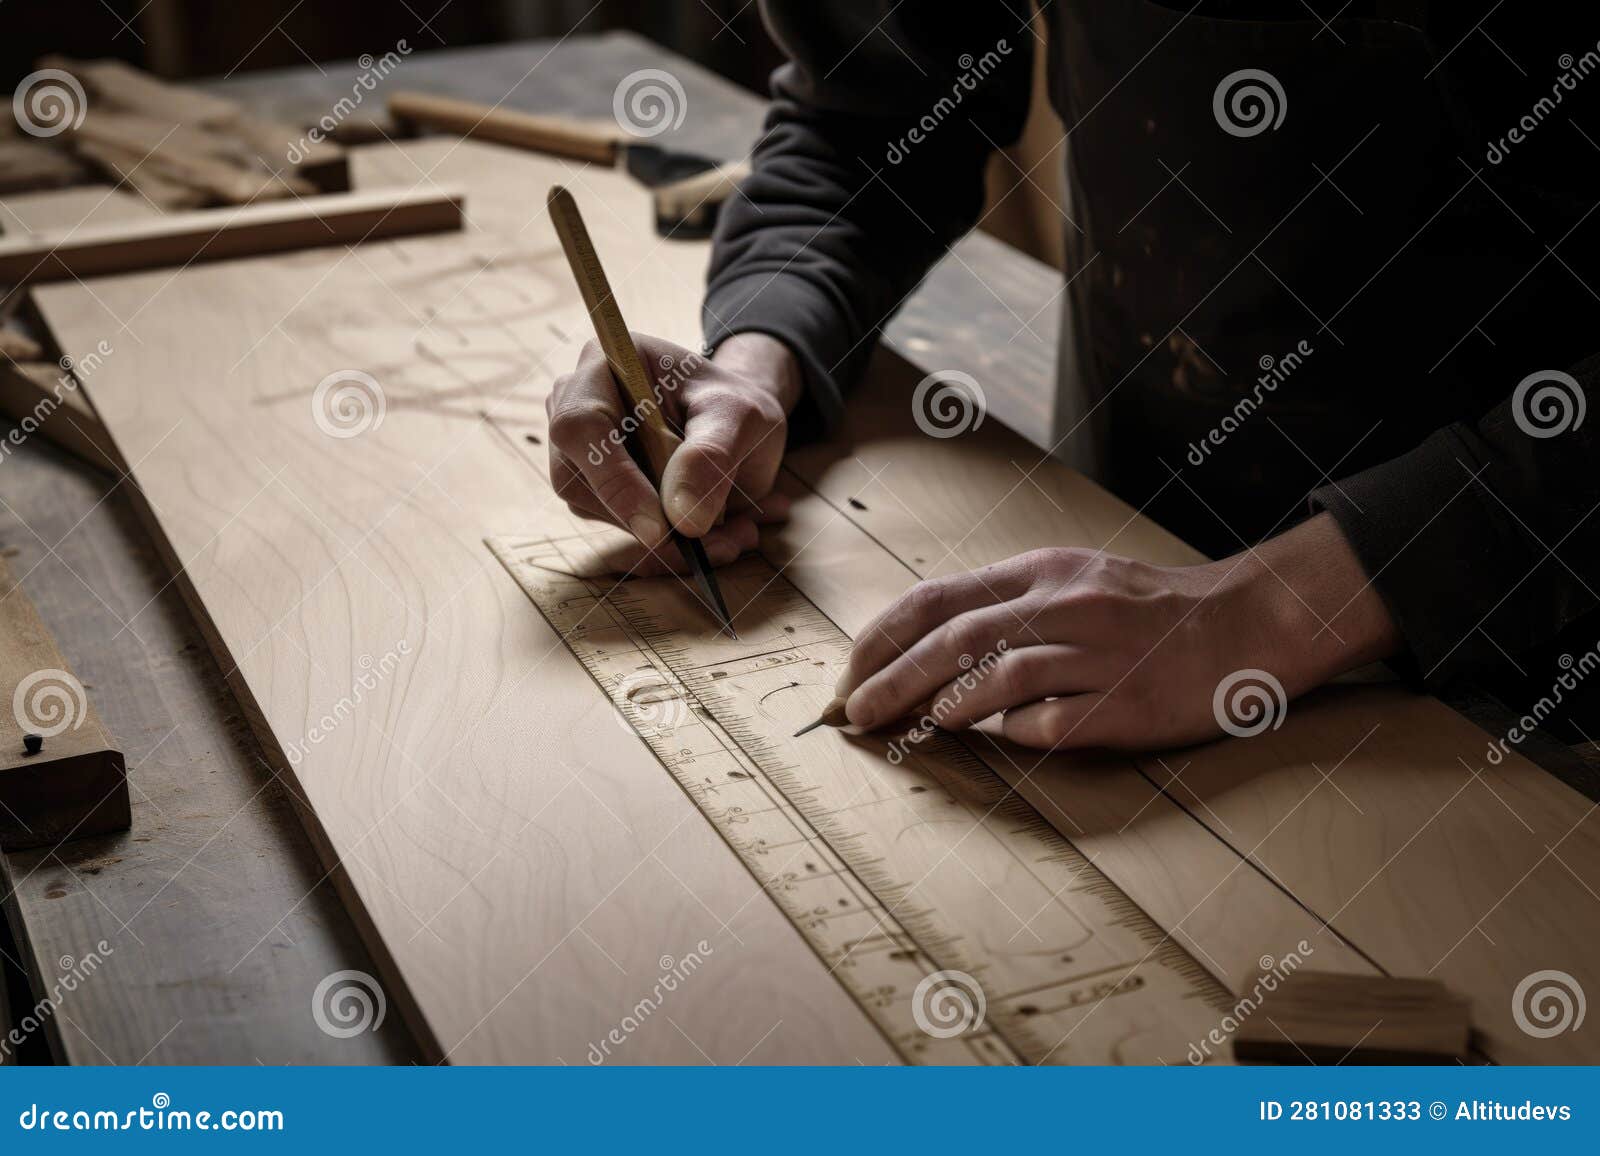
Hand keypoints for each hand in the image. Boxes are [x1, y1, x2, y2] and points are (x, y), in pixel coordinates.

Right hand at [547, 332, 801, 572]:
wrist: (736, 423)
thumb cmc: (733, 405)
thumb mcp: (740, 416)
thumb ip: (712, 456)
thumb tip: (683, 518)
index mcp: (604, 366)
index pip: (582, 426)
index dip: (614, 480)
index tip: (660, 529)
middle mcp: (574, 407)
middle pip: (580, 480)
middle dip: (648, 521)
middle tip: (718, 542)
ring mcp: (577, 453)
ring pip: (600, 513)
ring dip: (668, 540)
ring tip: (734, 535)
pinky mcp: (593, 492)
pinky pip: (620, 530)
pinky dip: (670, 546)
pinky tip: (717, 536)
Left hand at [834, 514, 1400, 751]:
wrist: (1244, 625)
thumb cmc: (1147, 611)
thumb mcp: (1072, 583)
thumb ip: (1005, 611)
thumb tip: (924, 654)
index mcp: (1042, 573)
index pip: (937, 599)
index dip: (883, 638)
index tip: (850, 672)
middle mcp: (1065, 605)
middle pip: (954, 638)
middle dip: (890, 677)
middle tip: (852, 712)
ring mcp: (1096, 655)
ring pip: (997, 675)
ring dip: (938, 704)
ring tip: (906, 727)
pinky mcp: (1125, 703)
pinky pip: (1052, 722)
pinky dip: (1011, 731)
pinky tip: (988, 738)